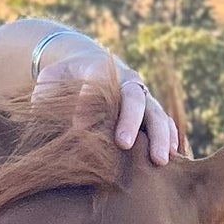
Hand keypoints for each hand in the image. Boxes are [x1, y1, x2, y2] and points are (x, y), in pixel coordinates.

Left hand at [33, 43, 179, 163]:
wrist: (86, 63)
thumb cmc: (64, 77)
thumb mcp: (50, 79)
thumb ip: (48, 94)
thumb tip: (65, 125)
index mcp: (99, 68)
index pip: (96, 82)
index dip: (89, 103)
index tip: (80, 128)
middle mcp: (126, 80)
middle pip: (134, 97)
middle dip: (130, 120)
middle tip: (124, 144)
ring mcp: (141, 95)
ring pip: (155, 112)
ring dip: (160, 135)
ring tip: (160, 160)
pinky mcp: (149, 109)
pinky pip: (164, 122)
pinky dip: (170, 136)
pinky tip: (175, 156)